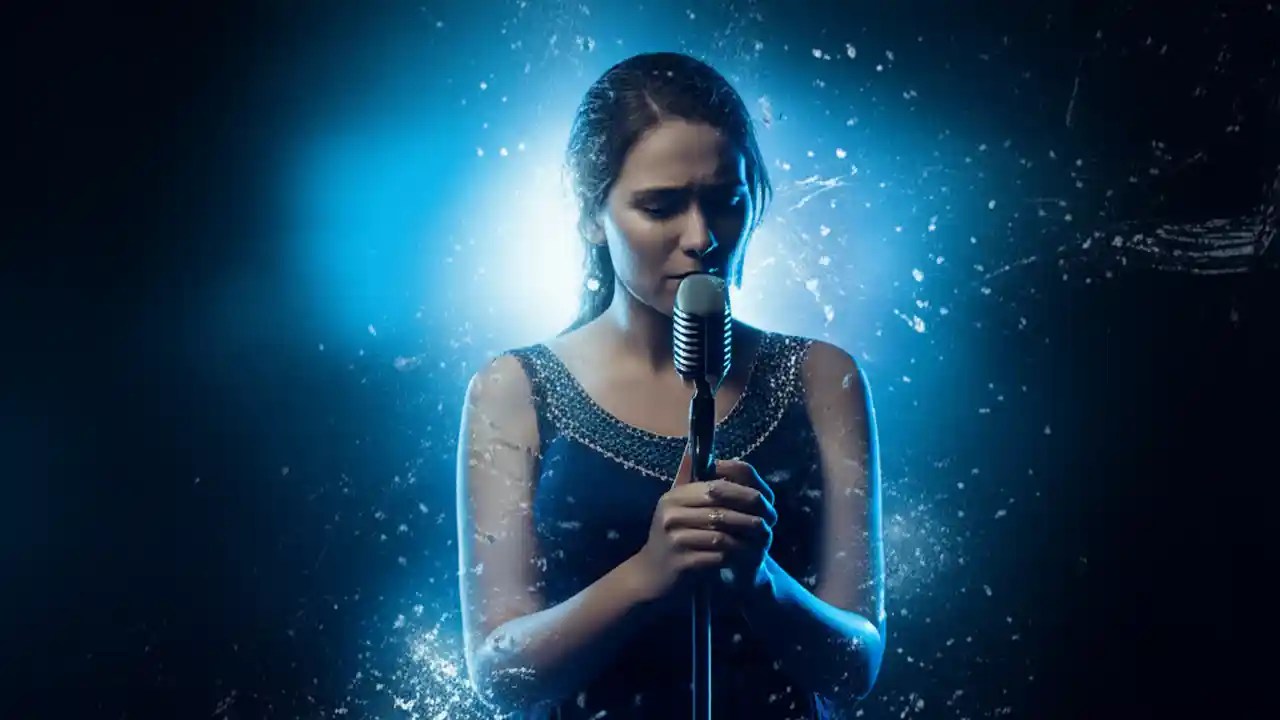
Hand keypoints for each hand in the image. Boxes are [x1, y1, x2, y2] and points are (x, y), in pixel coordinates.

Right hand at [630, 449, 777, 603]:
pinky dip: (733, 557)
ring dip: (743, 538)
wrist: (651, 573)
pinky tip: (744, 557)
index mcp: (672, 498)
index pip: (714, 488)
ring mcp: (675, 540)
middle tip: (766, 523)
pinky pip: (716, 557)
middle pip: (720, 511)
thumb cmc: (670, 535)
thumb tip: (692, 449)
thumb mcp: (675, 505)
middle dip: (746, 517)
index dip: (740, 494)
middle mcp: (670, 516)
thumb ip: (687, 479)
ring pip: (720, 535)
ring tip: (760, 540)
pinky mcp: (682, 563)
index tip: (760, 501)